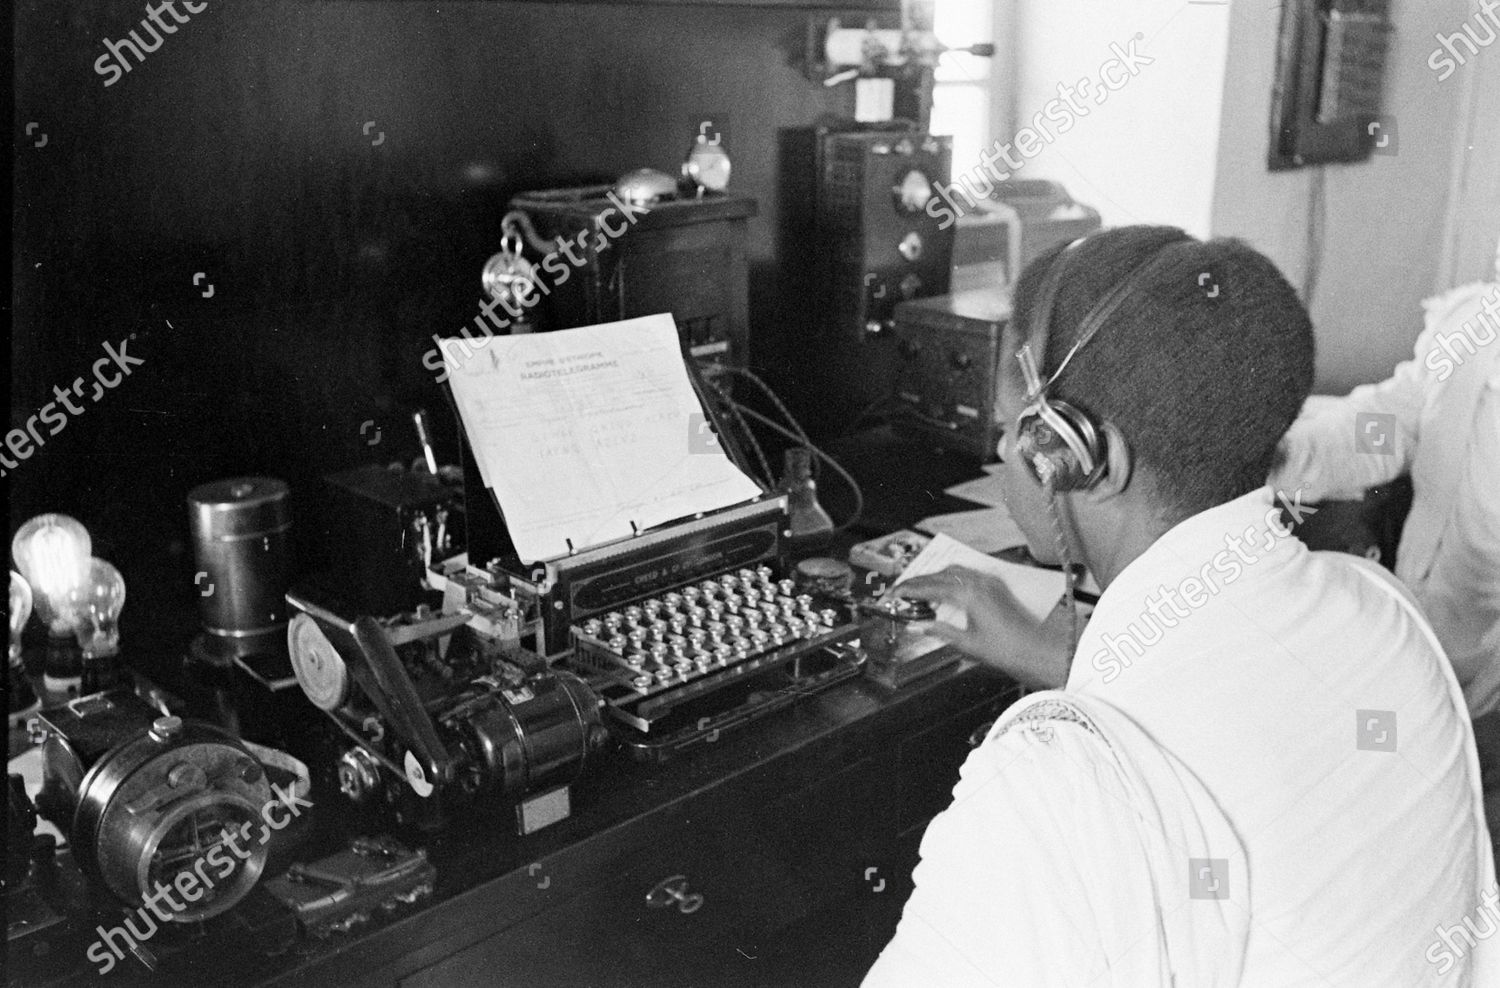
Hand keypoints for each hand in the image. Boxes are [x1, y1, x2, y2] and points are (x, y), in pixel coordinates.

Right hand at [892, 565, 1072, 688]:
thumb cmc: (1007, 650)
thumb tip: (916, 626)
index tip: (894, 592)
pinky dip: (953, 577)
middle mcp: (979, 582)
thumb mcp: (967, 644)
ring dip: (936, 576)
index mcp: (968, 594)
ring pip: (956, 570)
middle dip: (919, 580)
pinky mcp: (998, 586)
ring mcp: (990, 582)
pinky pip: (970, 573)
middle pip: (941, 574)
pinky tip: (948, 587)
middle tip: (903, 589)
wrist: (1039, 651)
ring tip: (921, 588)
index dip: (909, 589)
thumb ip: (939, 631)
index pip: (930, 587)